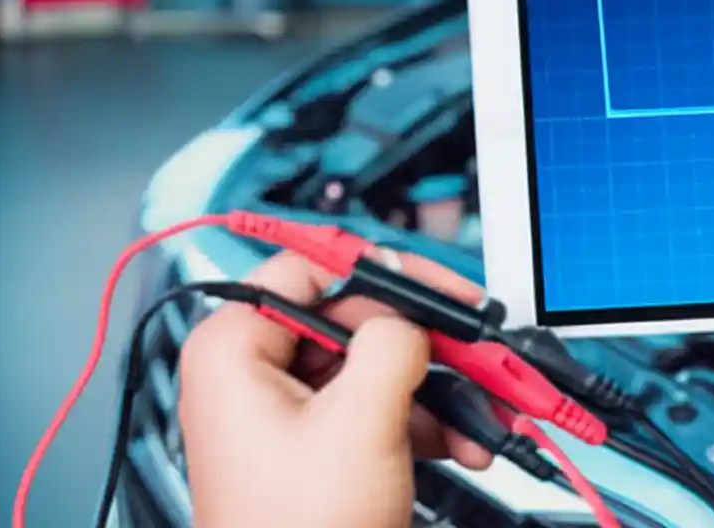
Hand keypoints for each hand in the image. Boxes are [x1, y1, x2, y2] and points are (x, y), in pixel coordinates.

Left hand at [178, 250, 492, 527]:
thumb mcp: (359, 421)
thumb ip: (393, 344)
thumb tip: (414, 318)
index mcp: (234, 348)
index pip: (311, 268)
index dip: (384, 273)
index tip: (438, 286)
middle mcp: (251, 371)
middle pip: (356, 321)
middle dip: (427, 348)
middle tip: (476, 353)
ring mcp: (283, 411)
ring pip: (374, 367)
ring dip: (436, 391)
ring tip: (479, 416)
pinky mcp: (314, 446)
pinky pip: (375, 407)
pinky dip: (423, 421)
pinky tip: (462, 442)